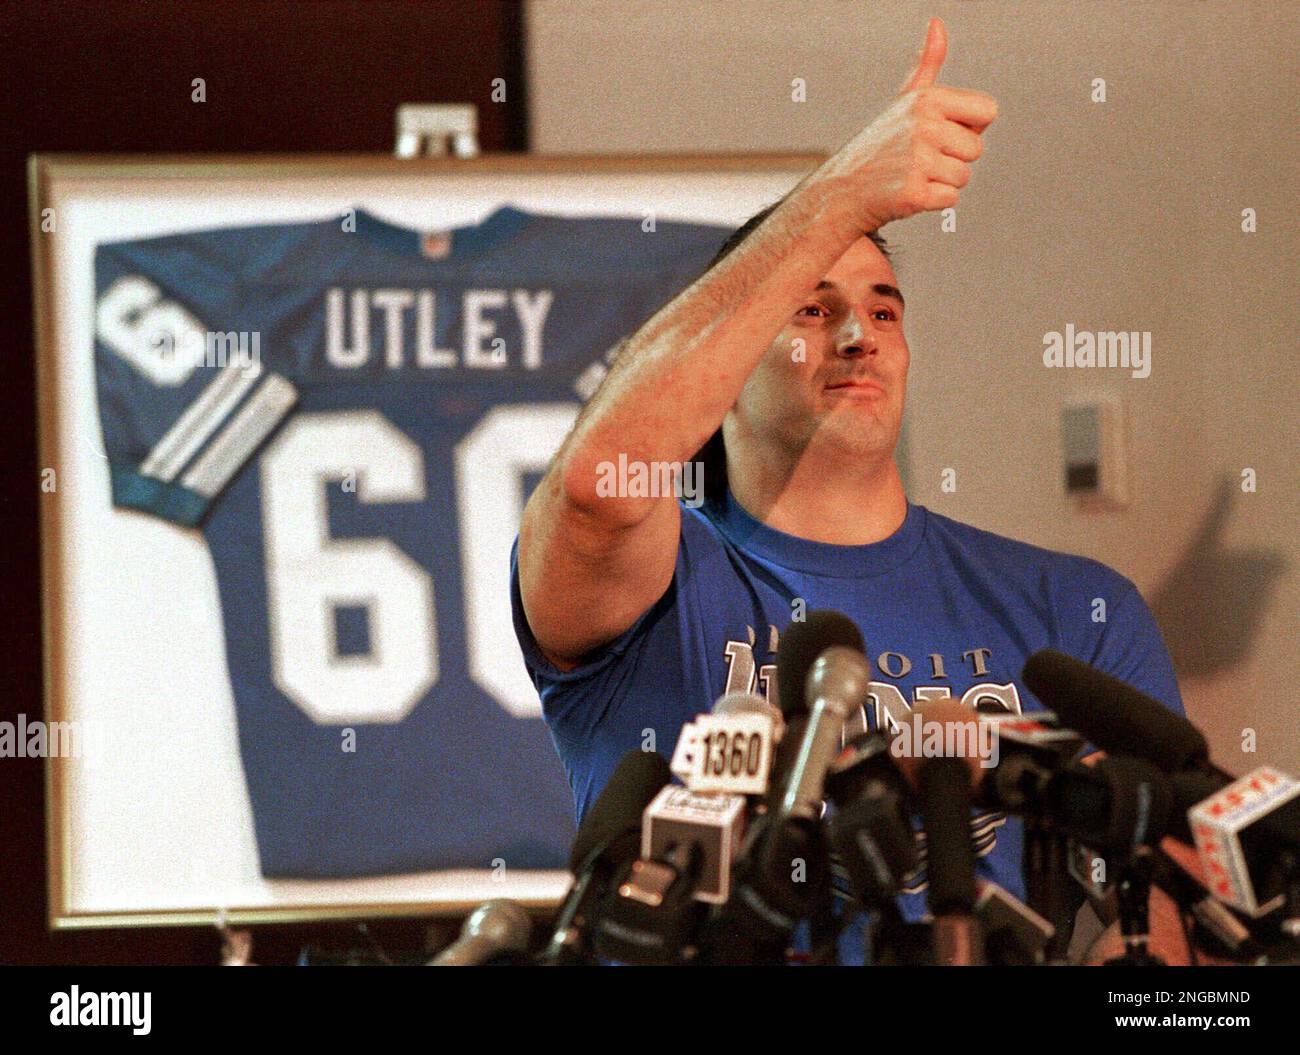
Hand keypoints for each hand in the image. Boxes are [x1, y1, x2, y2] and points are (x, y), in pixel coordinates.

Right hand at [816, 17, 999, 230]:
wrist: (843, 190)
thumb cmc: (881, 145)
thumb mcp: (904, 101)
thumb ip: (927, 64)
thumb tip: (937, 23)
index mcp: (927, 99)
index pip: (988, 112)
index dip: (968, 126)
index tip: (939, 132)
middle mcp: (923, 126)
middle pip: (976, 149)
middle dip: (953, 159)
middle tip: (919, 159)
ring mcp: (917, 161)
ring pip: (964, 176)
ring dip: (942, 182)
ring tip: (912, 175)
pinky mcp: (913, 194)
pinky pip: (949, 199)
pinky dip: (932, 202)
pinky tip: (908, 193)